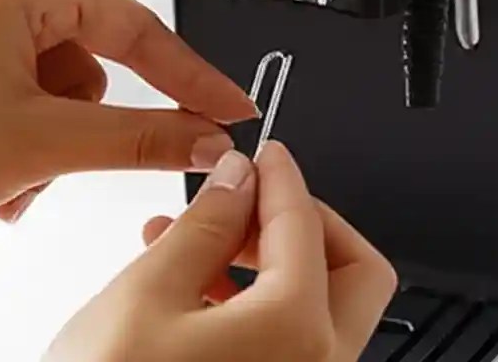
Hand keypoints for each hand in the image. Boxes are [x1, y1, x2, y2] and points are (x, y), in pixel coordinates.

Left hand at [0, 0, 254, 258]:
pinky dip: (20, 125)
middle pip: (91, 51)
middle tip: (60, 166)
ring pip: (55, 73)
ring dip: (49, 134)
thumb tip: (203, 136)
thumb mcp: (40, 146)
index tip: (230, 106)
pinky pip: (18, 74)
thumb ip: (141, 138)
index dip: (191, 74)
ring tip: (9, 176)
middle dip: (82, 123)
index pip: (134, 23)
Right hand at [47, 142, 397, 361]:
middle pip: (351, 270)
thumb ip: (205, 224)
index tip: (265, 156)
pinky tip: (191, 288)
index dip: (281, 178)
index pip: (305, 224)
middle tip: (250, 202)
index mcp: (297, 331)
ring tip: (196, 239)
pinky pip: (289, 345)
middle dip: (303, 226)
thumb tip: (238, 178)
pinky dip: (256, 306)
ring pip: (317, 309)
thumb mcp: (147, 293)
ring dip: (269, 264)